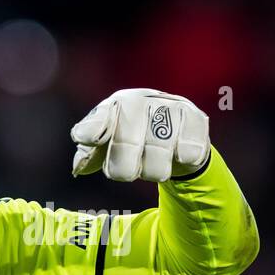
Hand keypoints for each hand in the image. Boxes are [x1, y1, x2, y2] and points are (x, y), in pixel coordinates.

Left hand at [70, 88, 210, 181]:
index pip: (100, 118)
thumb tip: (78, 167)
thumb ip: (91, 157)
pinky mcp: (195, 118)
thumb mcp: (109, 148)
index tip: (84, 138)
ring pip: (158, 148)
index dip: (92, 129)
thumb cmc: (134, 142)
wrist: (177, 138)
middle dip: (124, 165)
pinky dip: (182, 159)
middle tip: (125, 174)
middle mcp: (141, 100)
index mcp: (116, 106)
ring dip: (154, 169)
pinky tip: (179, 158)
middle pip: (128, 138)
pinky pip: (187, 148)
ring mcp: (169, 107)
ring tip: (154, 169)